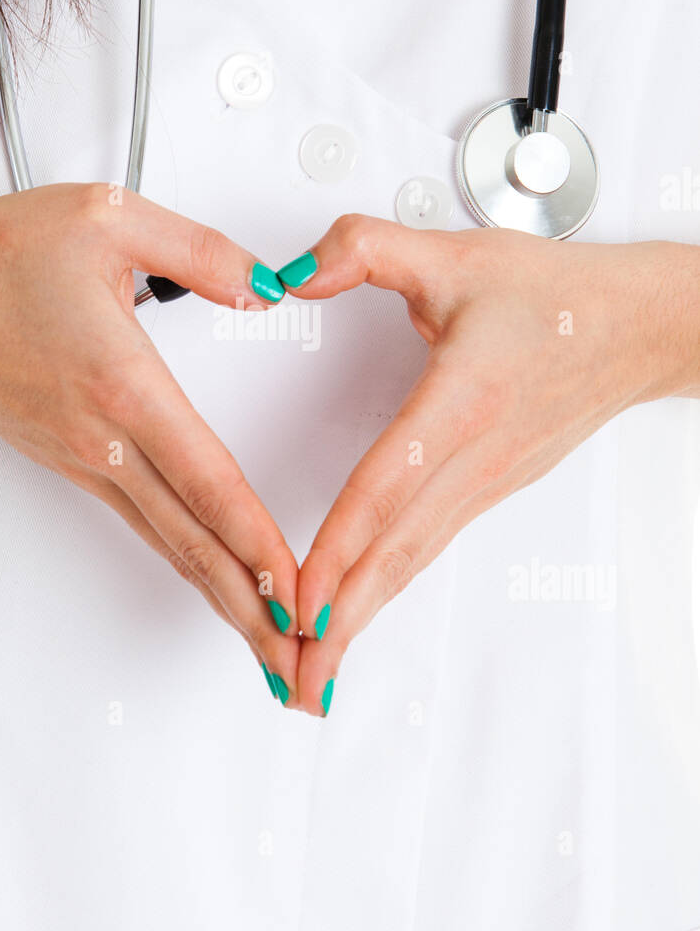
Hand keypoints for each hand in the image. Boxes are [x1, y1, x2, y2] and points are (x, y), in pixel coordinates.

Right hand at [0, 183, 301, 694]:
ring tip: (267, 641)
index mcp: (122, 383)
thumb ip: (201, 251)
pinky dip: (187, 560)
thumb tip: (267, 286)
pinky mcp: (72, 461)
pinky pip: (143, 523)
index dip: (258, 541)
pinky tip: (211, 577)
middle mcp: (104, 438)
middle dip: (253, 607)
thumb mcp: (108, 218)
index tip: (298, 590)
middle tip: (298, 661)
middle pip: (193, 539)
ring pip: (168, 542)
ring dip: (223, 596)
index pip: (208, 479)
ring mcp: (85, 459)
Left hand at [279, 218, 697, 716]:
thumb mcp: (452, 254)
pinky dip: (387, 588)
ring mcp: (487, 483)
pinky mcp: (491, 489)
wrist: (640, 327)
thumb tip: (289, 272)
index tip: (297, 604)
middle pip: (395, 554)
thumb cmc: (557, 296)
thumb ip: (362, 249)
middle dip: (340, 623)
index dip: (336, 550)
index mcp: (460, 404)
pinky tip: (360, 611)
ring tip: (316, 672)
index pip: (385, 490)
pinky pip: (428, 548)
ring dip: (362, 619)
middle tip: (294, 681)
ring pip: (412, 561)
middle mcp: (474, 459)